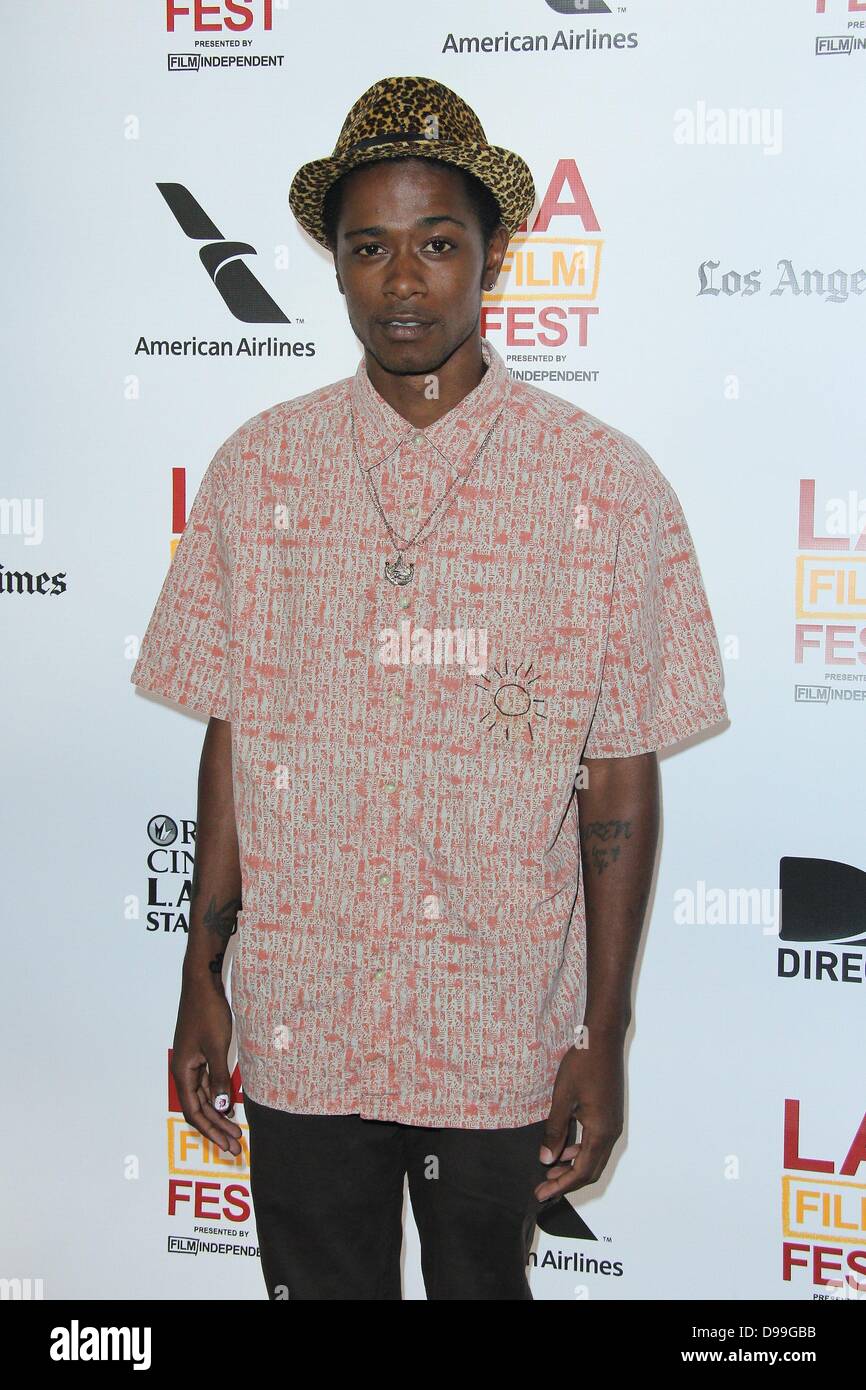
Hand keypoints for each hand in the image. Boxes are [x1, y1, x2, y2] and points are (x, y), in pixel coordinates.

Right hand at [172, 978, 243, 1156]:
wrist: (203, 983)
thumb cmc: (208, 1012)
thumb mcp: (217, 1047)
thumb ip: (219, 1078)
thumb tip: (222, 1108)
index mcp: (182, 1071)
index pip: (194, 1112)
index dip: (210, 1131)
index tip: (227, 1144)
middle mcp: (184, 1070)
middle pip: (198, 1109)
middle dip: (216, 1128)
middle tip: (235, 1146)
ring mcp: (192, 1063)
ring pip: (203, 1097)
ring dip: (218, 1115)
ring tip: (236, 1132)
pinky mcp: (201, 1054)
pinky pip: (208, 1083)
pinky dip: (219, 1097)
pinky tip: (231, 1106)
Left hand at [534, 1029, 625, 1201]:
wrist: (603, 1040)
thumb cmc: (582, 1065)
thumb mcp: (563, 1098)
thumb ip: (555, 1130)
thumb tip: (546, 1159)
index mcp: (601, 1131)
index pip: (582, 1171)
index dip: (561, 1186)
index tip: (541, 1195)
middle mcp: (611, 1132)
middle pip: (591, 1170)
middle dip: (567, 1182)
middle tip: (542, 1188)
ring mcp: (612, 1124)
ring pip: (594, 1157)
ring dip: (573, 1166)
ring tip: (549, 1170)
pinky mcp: (609, 1115)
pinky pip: (596, 1143)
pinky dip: (579, 1151)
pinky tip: (563, 1148)